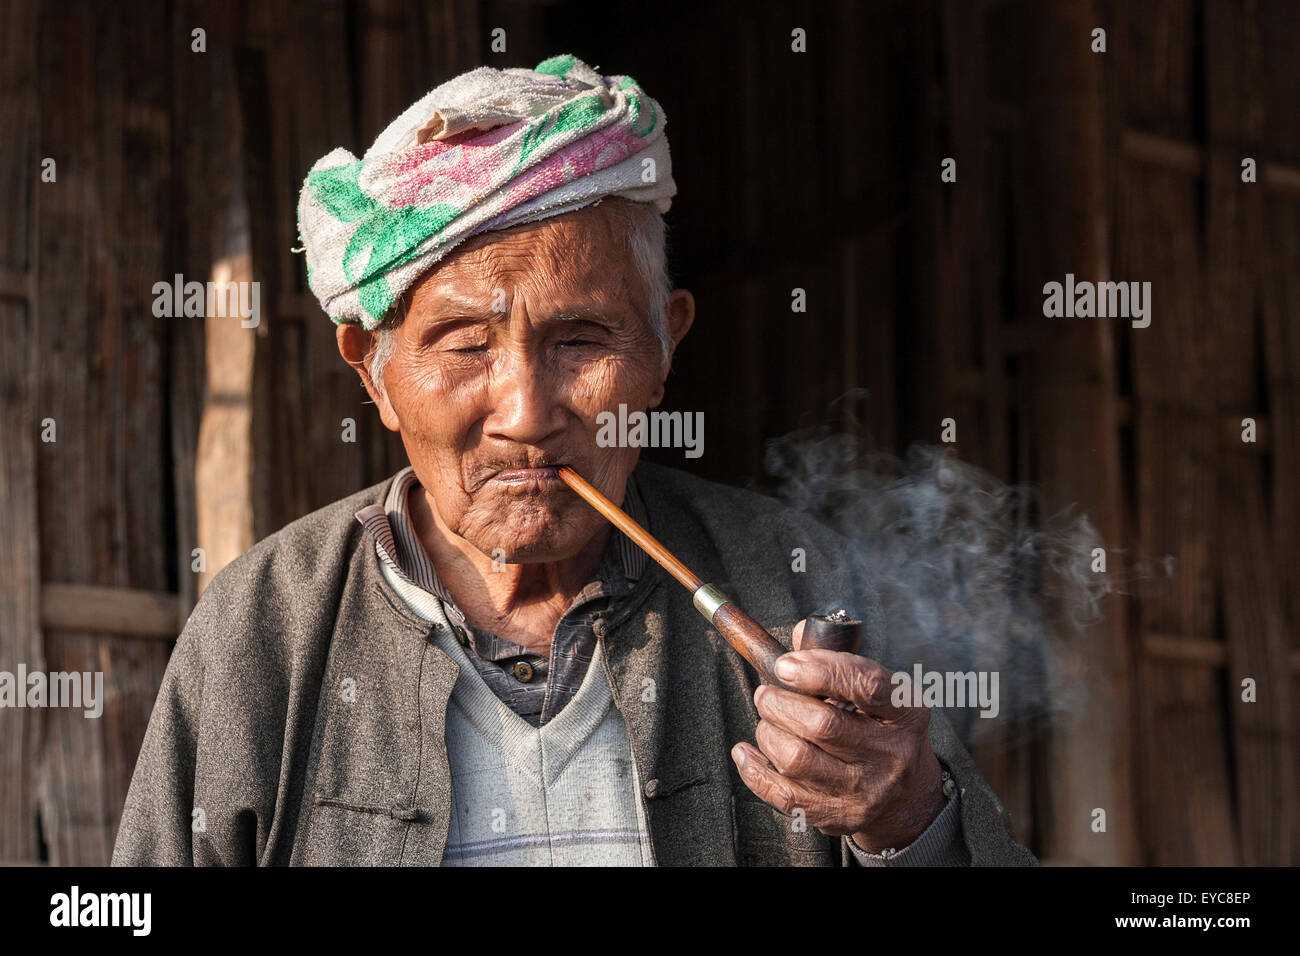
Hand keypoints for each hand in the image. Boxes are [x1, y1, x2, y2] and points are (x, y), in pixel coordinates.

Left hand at [730, 619, 946, 853]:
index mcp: (907, 712)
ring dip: (768, 731)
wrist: (907, 800)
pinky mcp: (836, 815)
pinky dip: (754, 769)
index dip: (820, 670)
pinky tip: (748, 752)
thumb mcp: (879, 691)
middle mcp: (891, 754)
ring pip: (797, 759)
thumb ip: (837, 658)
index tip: (786, 663)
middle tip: (767, 693)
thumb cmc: (883, 730)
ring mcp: (864, 791)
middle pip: (822, 725)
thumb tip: (799, 633)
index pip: (866, 685)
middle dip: (780, 702)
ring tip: (768, 719)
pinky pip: (782, 794)